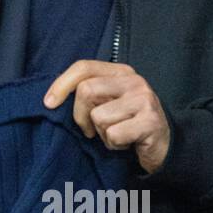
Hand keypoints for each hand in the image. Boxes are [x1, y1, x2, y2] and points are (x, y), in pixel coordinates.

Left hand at [44, 60, 170, 172]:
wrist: (164, 144)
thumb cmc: (128, 123)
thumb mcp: (108, 102)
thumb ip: (88, 94)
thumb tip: (53, 99)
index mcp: (121, 72)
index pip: (83, 67)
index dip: (61, 84)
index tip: (48, 104)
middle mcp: (134, 81)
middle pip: (86, 91)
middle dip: (81, 116)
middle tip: (92, 130)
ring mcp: (144, 100)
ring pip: (98, 117)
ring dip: (101, 134)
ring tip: (117, 134)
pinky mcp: (150, 122)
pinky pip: (113, 135)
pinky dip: (114, 145)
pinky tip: (127, 143)